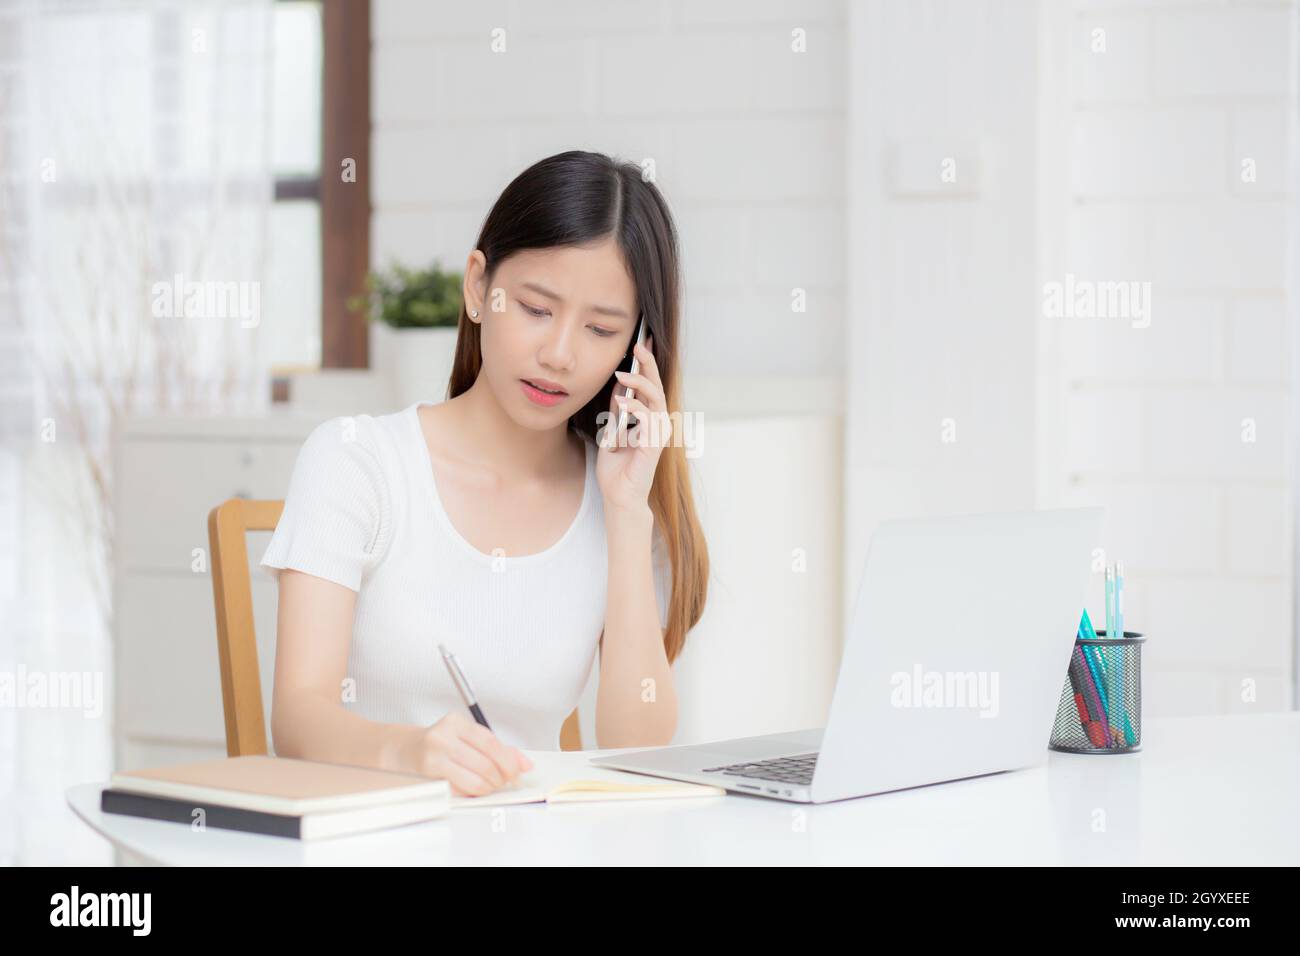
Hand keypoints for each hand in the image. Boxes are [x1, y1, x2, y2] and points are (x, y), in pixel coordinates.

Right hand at [403, 711, 533, 796]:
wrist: (406, 751)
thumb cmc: (440, 744)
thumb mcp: (467, 738)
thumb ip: (497, 748)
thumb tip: (525, 763)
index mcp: (456, 722)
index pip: (490, 741)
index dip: (508, 760)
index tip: (517, 771)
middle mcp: (443, 737)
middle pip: (485, 762)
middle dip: (501, 777)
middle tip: (505, 781)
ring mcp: (434, 757)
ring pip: (474, 779)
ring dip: (489, 787)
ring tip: (490, 786)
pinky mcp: (429, 777)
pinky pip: (460, 790)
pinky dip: (473, 793)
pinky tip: (474, 788)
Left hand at [596, 334, 671, 512]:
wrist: (619, 496)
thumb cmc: (617, 468)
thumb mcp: (612, 431)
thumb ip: (618, 411)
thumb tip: (618, 386)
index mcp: (650, 419)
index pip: (651, 386)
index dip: (648, 365)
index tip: (642, 343)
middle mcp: (658, 423)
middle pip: (657, 386)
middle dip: (649, 365)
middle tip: (639, 346)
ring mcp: (658, 433)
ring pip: (656, 398)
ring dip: (640, 383)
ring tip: (623, 373)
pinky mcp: (654, 444)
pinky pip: (648, 418)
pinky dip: (634, 407)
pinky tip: (619, 400)